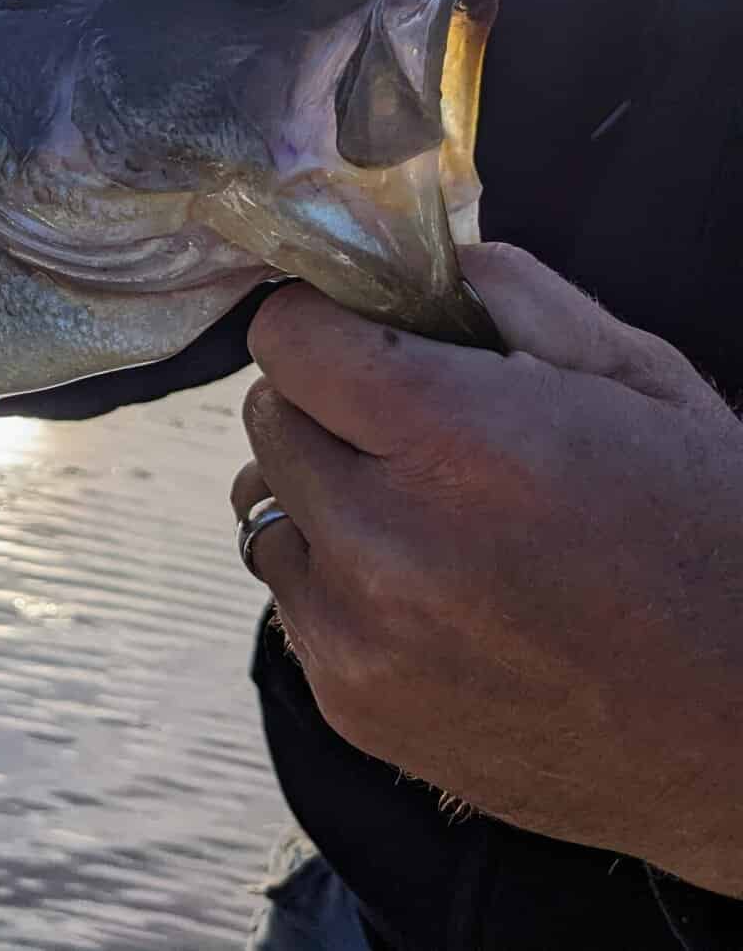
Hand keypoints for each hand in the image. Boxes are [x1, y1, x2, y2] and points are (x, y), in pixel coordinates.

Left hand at [229, 242, 742, 895]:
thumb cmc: (714, 544)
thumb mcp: (642, 383)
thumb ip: (515, 296)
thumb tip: (418, 260)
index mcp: (456, 440)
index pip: (288, 340)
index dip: (324, 324)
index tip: (357, 332)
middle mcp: (385, 540)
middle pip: (270, 422)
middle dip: (328, 407)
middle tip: (409, 428)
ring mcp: (358, 633)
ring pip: (266, 513)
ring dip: (324, 499)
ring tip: (427, 519)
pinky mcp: (351, 703)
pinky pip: (294, 602)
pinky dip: (339, 585)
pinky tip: (433, 595)